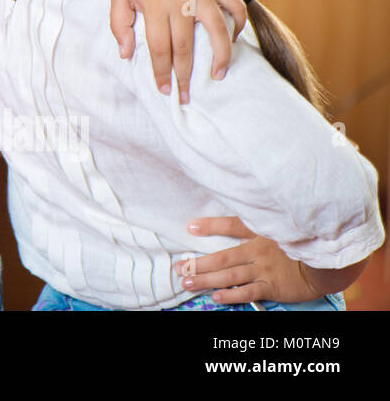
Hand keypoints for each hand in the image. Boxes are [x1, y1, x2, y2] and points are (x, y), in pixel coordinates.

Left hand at [111, 0, 245, 101]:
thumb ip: (119, 23)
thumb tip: (125, 53)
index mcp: (155, 5)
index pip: (158, 48)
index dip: (161, 72)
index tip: (164, 90)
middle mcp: (181, 2)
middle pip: (185, 47)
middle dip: (185, 76)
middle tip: (184, 97)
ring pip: (217, 32)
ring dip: (220, 57)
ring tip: (217, 76)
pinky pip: (235, 8)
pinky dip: (238, 25)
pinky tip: (231, 40)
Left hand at [175, 216, 318, 305]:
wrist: (328, 263)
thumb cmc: (304, 243)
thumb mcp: (281, 228)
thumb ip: (259, 223)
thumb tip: (243, 210)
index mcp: (261, 234)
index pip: (231, 226)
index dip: (210, 226)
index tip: (190, 227)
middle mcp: (258, 252)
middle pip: (222, 257)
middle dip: (198, 263)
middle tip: (180, 268)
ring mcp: (264, 271)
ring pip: (229, 276)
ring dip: (206, 279)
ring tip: (188, 282)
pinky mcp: (272, 288)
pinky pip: (247, 292)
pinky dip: (230, 295)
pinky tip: (215, 297)